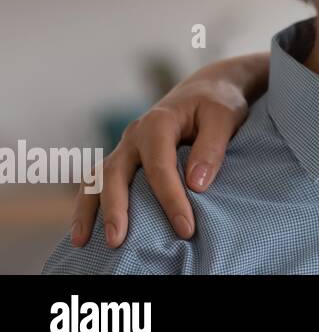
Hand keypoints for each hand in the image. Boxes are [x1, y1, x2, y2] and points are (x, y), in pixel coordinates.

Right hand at [70, 57, 263, 247]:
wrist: (206, 89)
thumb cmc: (217, 103)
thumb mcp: (223, 117)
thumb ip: (212, 148)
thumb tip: (196, 185)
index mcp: (158, 122)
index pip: (159, 167)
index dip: (171, 200)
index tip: (186, 228)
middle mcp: (135, 135)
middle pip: (115, 173)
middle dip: (115, 209)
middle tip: (117, 241)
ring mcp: (126, 146)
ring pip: (97, 177)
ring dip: (88, 209)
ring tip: (81, 241)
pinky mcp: (126, 157)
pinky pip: (99, 180)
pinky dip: (89, 202)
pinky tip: (85, 230)